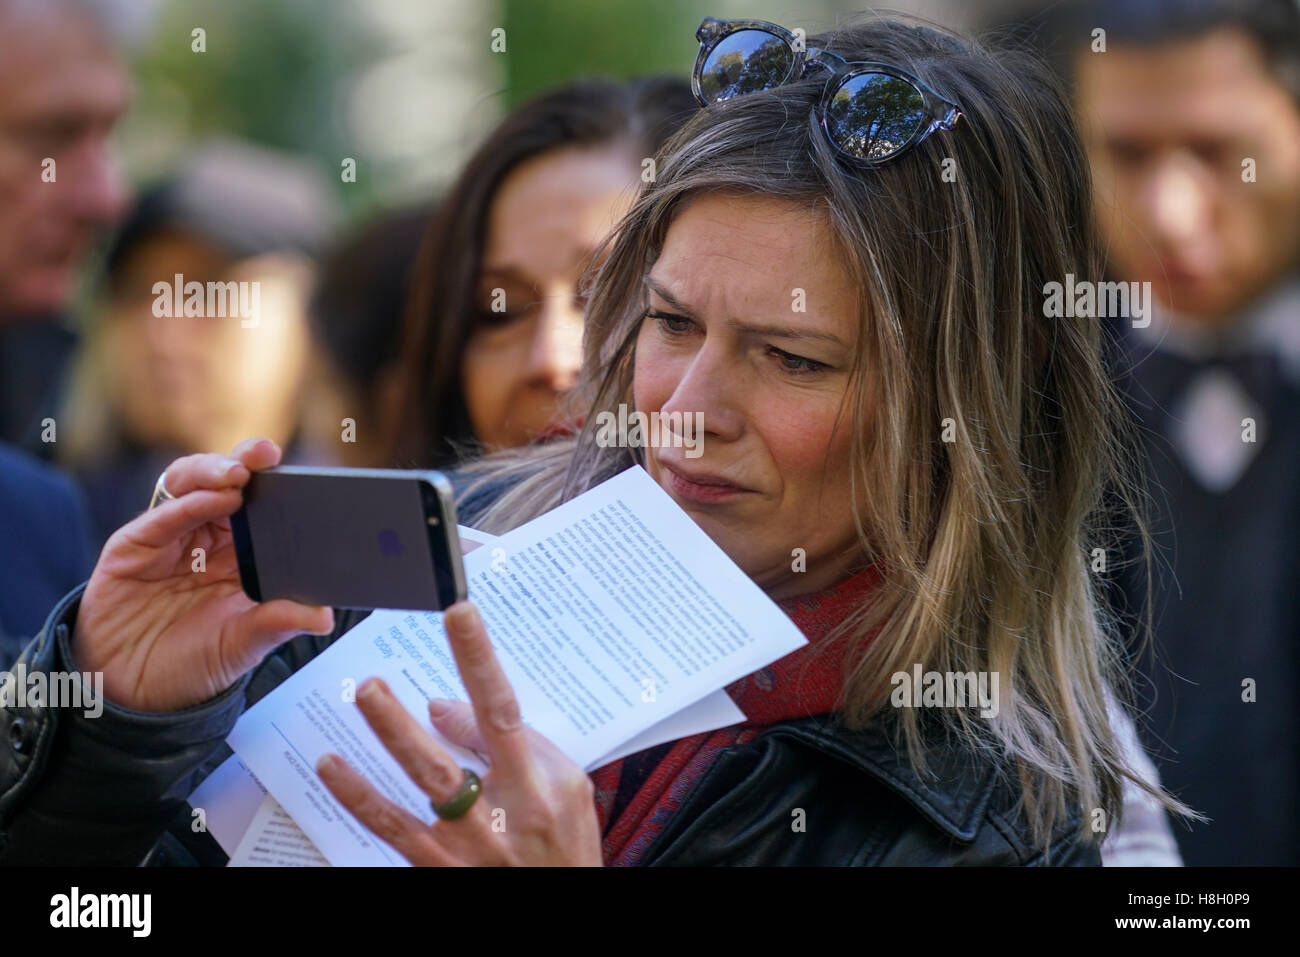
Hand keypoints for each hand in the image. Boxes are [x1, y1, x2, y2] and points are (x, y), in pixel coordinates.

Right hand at [72, 438, 334, 711]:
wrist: (132, 691)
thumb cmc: (193, 662)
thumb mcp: (243, 645)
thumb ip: (277, 624)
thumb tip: (325, 618)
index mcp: (242, 555)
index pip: (263, 509)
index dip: (279, 488)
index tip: (306, 478)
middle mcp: (208, 538)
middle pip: (227, 485)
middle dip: (248, 464)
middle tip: (267, 456)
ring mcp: (171, 538)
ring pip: (191, 486)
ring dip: (215, 472)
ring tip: (239, 476)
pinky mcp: (133, 546)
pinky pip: (161, 517)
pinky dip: (186, 504)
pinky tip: (209, 499)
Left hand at [316, 602, 603, 865]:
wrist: (562, 905)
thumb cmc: (567, 846)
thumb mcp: (568, 789)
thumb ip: (521, 745)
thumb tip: (450, 707)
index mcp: (534, 783)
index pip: (502, 711)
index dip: (479, 661)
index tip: (460, 614)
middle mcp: (499, 812)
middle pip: (447, 758)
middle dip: (407, 719)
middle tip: (374, 681)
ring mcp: (466, 845)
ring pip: (419, 788)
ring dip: (387, 742)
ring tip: (363, 701)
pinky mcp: (441, 868)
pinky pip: (392, 830)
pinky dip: (358, 797)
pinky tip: (332, 767)